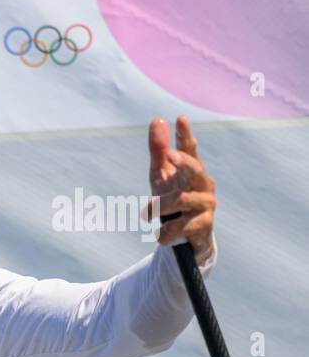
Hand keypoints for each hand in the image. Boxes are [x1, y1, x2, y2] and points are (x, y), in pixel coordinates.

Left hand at [146, 115, 215, 264]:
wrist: (185, 238)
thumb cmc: (172, 201)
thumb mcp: (161, 176)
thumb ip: (159, 150)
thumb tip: (157, 119)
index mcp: (193, 170)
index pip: (190, 149)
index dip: (185, 135)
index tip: (180, 118)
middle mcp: (204, 184)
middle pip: (195, 170)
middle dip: (183, 163)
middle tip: (169, 156)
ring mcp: (207, 204)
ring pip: (179, 201)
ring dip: (158, 209)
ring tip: (149, 215)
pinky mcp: (205, 225)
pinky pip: (176, 227)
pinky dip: (163, 233)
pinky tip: (162, 235)